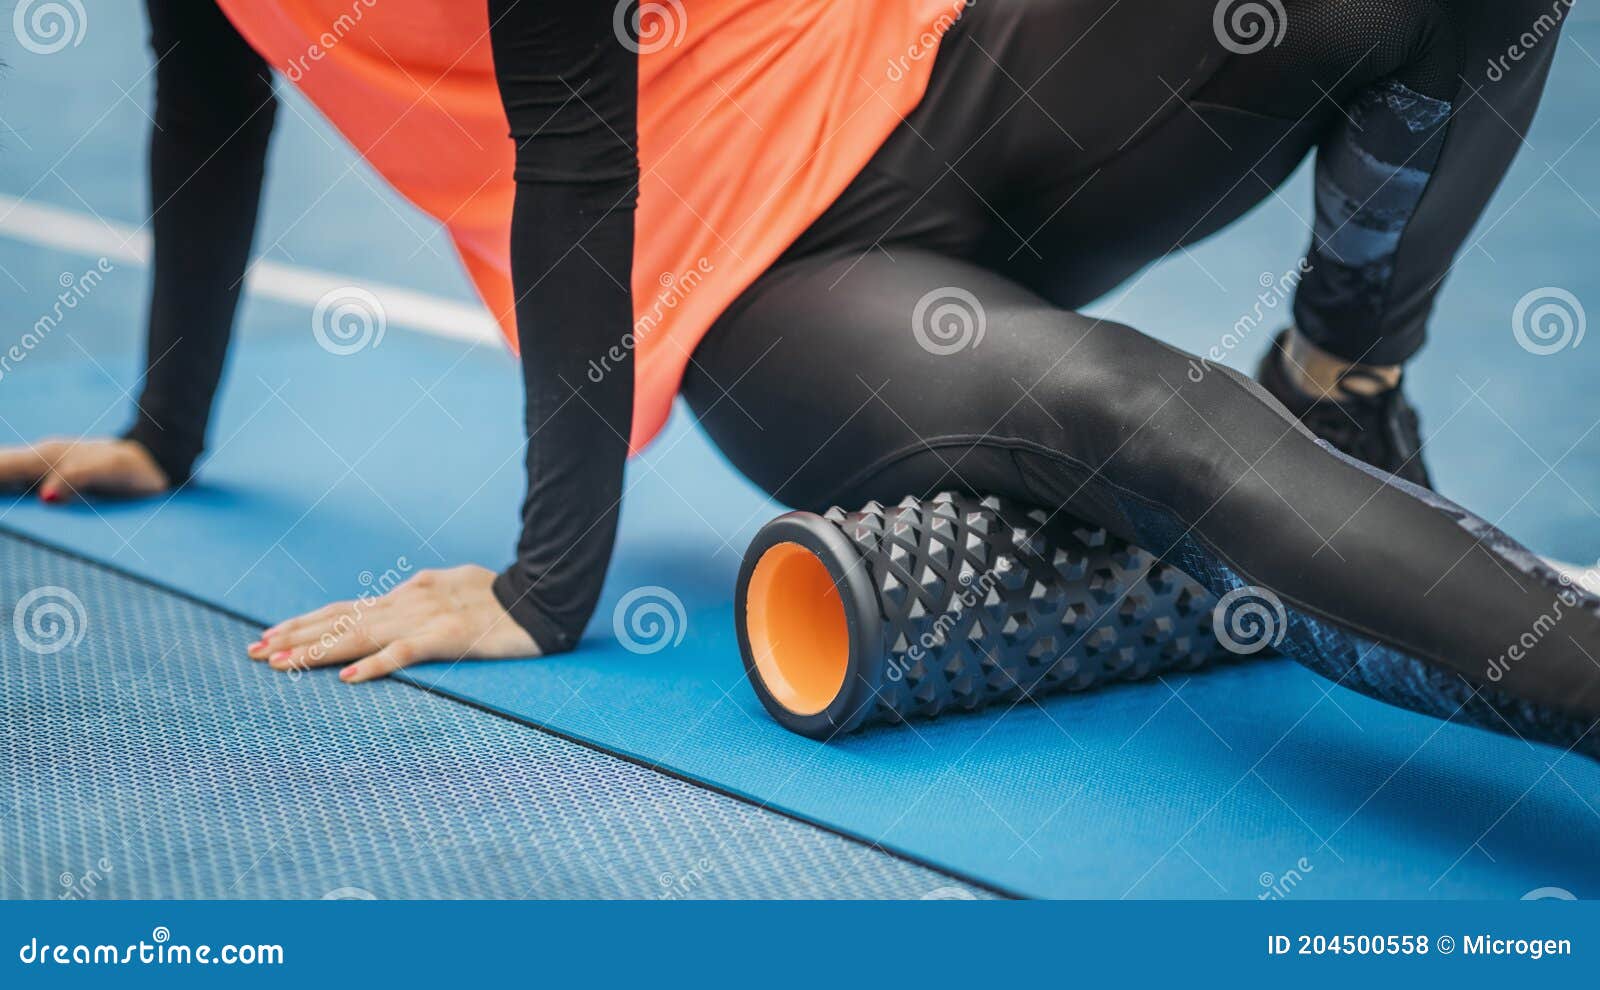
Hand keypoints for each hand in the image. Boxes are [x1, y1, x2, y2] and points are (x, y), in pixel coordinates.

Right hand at [0, 437, 169, 502]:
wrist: (156, 462)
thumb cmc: (136, 467)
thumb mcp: (112, 471)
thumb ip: (79, 479)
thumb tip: (47, 498)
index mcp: (47, 457)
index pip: (1, 467)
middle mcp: (40, 463)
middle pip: (1, 474)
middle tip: (3, 519)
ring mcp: (46, 474)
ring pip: (10, 484)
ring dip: (5, 495)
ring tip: (9, 525)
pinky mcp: (56, 486)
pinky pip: (25, 491)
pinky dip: (14, 501)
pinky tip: (19, 517)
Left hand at [247, 564, 540, 681]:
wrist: (540, 596)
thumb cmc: (499, 596)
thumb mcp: (450, 589)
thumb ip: (420, 597)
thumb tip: (395, 600)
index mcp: (405, 596)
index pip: (344, 609)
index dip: (305, 622)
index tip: (269, 635)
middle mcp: (406, 603)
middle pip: (339, 621)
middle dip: (294, 637)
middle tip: (253, 651)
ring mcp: (425, 619)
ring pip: (359, 635)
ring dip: (317, 650)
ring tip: (280, 663)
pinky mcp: (447, 636)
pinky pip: (405, 652)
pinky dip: (375, 664)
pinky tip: (348, 678)